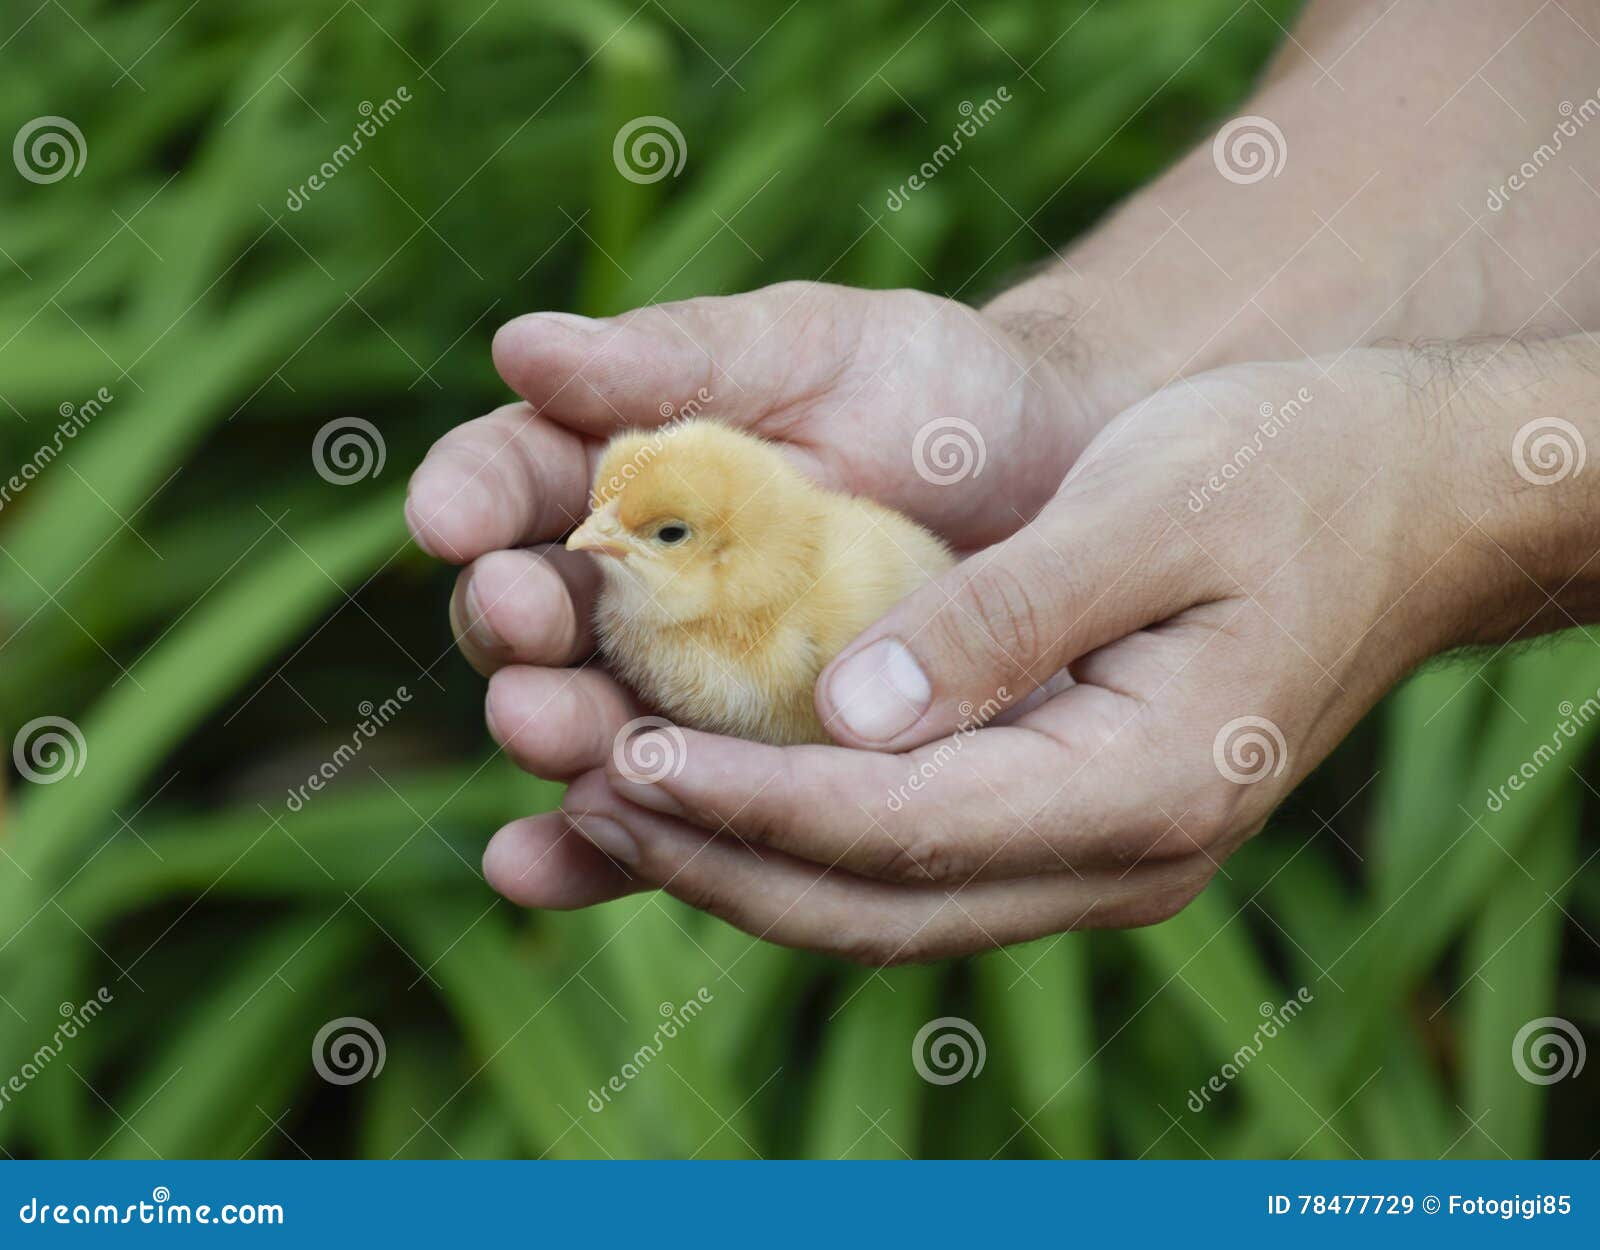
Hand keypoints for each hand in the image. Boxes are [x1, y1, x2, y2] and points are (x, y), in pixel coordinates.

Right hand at [405, 280, 1117, 906]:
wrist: (1054, 480)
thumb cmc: (922, 388)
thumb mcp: (811, 349)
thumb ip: (675, 359)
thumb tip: (521, 349)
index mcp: (623, 466)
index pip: (519, 478)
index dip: (474, 496)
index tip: (451, 517)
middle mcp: (633, 584)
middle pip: (540, 615)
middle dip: (514, 625)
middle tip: (516, 623)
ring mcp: (686, 687)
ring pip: (592, 722)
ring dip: (556, 737)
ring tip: (554, 737)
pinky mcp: (748, 771)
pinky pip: (665, 817)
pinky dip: (596, 851)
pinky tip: (540, 867)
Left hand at [521, 338, 1598, 962]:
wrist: (1411, 498)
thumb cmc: (1294, 469)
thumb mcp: (1153, 509)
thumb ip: (1004, 620)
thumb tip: (843, 713)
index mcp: (1147, 784)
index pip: (906, 830)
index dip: (753, 805)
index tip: (618, 759)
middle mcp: (1121, 854)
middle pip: (876, 902)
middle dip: (716, 858)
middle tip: (574, 788)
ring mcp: (1098, 854)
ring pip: (883, 904)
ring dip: (739, 863)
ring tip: (605, 798)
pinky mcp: (1069, 820)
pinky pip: (910, 864)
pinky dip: (798, 839)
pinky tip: (709, 790)